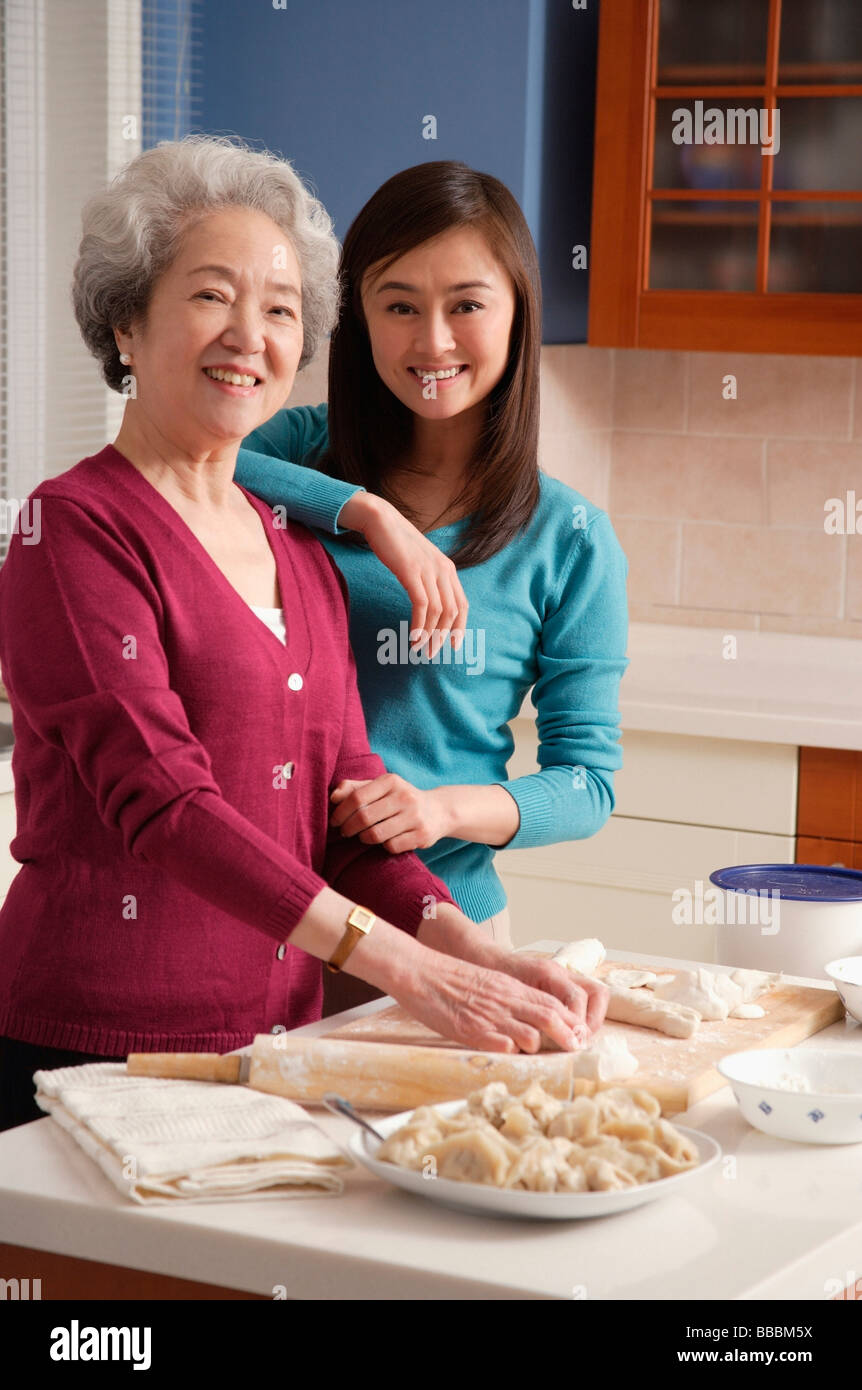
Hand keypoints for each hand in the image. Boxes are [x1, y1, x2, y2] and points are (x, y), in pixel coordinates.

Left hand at [330, 775, 449, 852]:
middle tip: (344, 832)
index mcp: (391, 781)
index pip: (356, 798)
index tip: (334, 821)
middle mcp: (404, 797)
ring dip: (363, 838)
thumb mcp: (380, 787)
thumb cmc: (400, 798)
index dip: (340, 812)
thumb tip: (333, 797)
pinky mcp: (422, 835)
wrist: (439, 810)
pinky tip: (385, 840)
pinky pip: (391, 846)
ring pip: (375, 835)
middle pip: (364, 818)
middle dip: (348, 828)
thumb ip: (354, 788)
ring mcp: (415, 817)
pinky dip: (383, 846)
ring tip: (363, 836)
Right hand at [339, 493, 467, 656]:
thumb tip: (428, 603)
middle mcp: (443, 570)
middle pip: (452, 611)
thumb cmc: (397, 543)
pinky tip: (413, 636)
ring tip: (418, 649)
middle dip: (443, 637)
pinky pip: (421, 605)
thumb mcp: (419, 562)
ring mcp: (429, 570)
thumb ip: (428, 579)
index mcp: (448, 569)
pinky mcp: (412, 572)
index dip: (460, 628)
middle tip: (431, 654)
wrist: (380, 520)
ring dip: (429, 634)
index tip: (454, 646)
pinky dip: (419, 624)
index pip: (462, 604)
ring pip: (438, 611)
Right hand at [393, 950, 592, 1052]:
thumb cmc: (451, 978)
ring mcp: (490, 1017)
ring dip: (537, 1049)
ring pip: (531, 1036)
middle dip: (568, 1036)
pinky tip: (510, 1057)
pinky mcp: (472, 1031)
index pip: (552, 1003)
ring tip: (538, 1057)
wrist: (421, 973)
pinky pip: (503, 1047)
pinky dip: (512, 1054)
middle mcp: (505, 1001)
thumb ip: (510, 996)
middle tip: (577, 1050)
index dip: (570, 1020)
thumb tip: (530, 1018)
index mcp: (510, 987)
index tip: (580, 1034)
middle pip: (550, 1018)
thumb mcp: (488, 982)